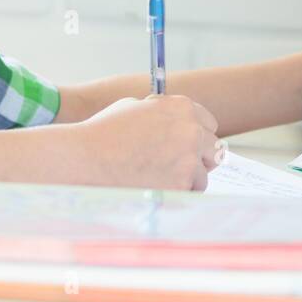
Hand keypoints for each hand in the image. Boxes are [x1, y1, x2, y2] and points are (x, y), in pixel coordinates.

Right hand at [75, 93, 220, 190]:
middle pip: (214, 148)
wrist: (87, 157)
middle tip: (184, 166)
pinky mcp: (182, 183)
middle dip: (201, 158)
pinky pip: (190, 192)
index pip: (209, 123)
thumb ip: (160, 113)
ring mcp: (189, 158)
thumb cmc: (104, 132)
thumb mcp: (134, 107)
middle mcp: (191, 130)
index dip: (198, 135)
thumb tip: (170, 123)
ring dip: (189, 179)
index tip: (191, 145)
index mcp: (181, 107)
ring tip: (163, 181)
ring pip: (204, 174)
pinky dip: (177, 193)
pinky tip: (157, 189)